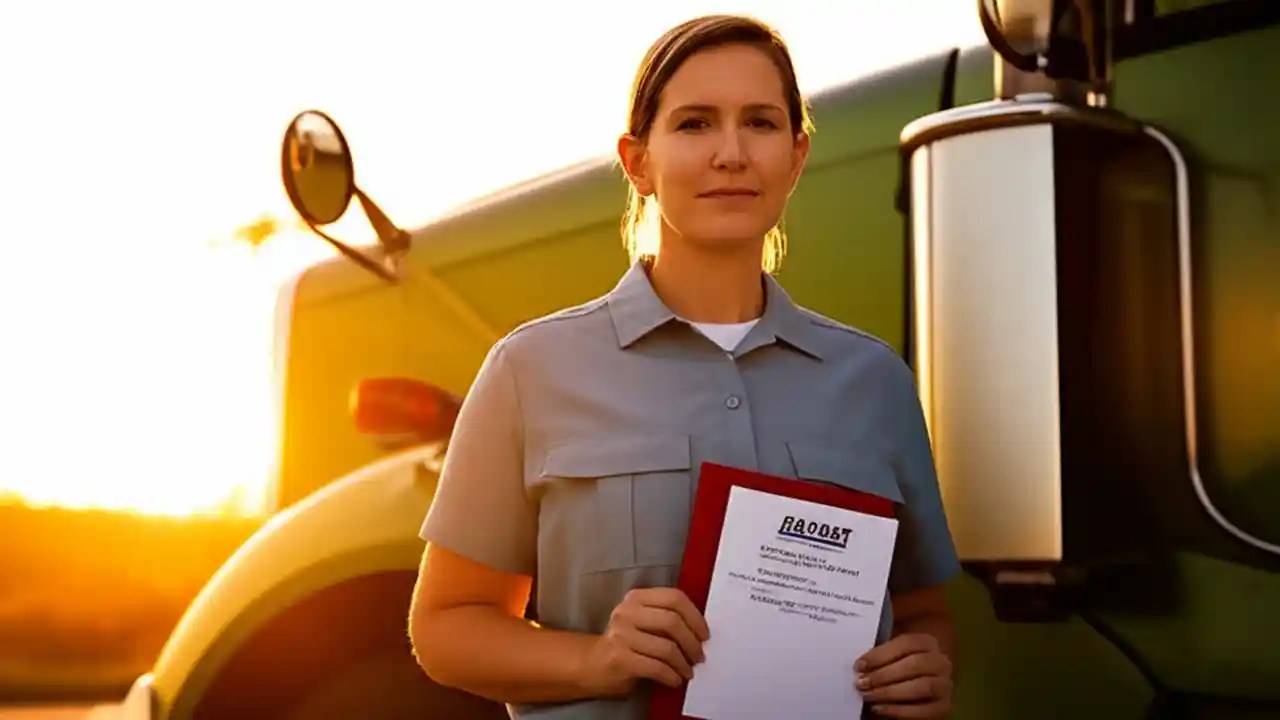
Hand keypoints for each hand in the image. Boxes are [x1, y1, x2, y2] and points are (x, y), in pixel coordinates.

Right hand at [579, 587, 710, 696]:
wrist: (592, 664)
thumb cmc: (626, 642)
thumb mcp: (642, 620)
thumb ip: (665, 617)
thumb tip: (700, 631)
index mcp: (636, 597)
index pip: (674, 597)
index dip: (695, 616)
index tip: (705, 634)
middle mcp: (627, 612)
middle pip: (672, 621)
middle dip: (692, 642)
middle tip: (699, 656)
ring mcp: (622, 635)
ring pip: (667, 647)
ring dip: (684, 663)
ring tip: (688, 670)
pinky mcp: (621, 659)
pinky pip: (657, 667)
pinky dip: (672, 675)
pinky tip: (675, 679)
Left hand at [855, 633, 952, 717]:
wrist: (914, 688)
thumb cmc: (896, 667)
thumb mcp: (890, 654)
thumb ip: (880, 650)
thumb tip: (862, 658)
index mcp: (927, 643)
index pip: (907, 643)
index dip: (881, 654)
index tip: (859, 665)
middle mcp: (941, 662)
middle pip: (914, 665)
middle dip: (884, 675)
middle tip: (861, 683)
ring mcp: (944, 686)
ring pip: (921, 687)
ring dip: (890, 692)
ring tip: (867, 695)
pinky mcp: (943, 708)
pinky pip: (922, 710)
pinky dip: (898, 710)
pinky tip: (878, 708)